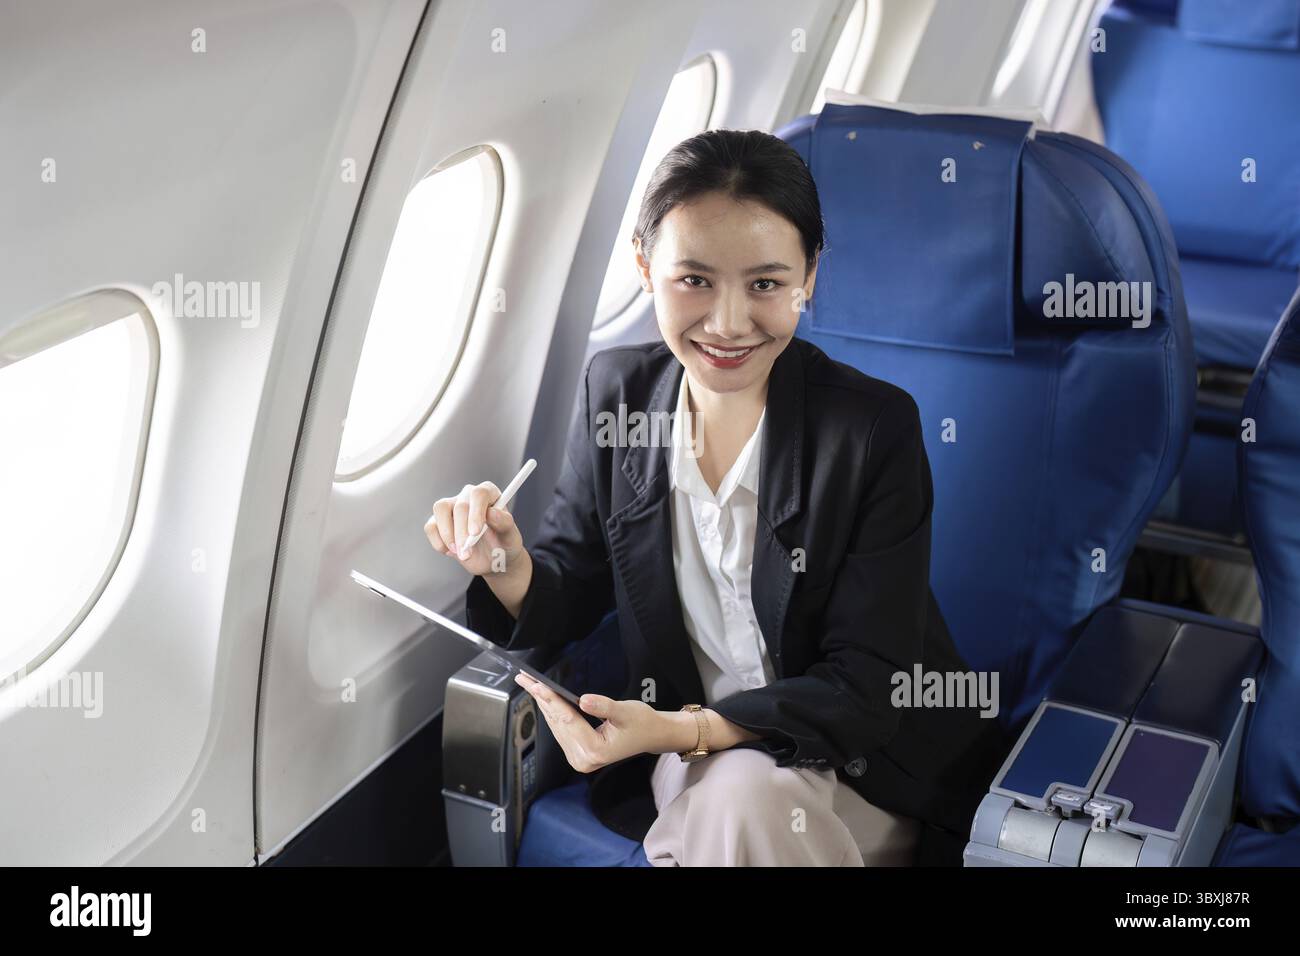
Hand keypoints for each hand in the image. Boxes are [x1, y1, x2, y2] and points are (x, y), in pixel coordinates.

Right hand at [426, 481, 527, 575]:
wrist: (493, 559)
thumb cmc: (504, 543)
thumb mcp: (511, 536)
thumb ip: (504, 523)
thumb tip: (492, 513)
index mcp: (489, 493)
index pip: (479, 494)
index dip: (476, 512)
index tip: (475, 532)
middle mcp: (468, 496)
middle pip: (460, 506)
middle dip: (462, 532)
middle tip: (467, 552)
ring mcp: (452, 506)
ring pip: (440, 509)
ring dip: (447, 534)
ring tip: (461, 553)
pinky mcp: (438, 521)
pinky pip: (431, 526)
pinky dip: (438, 542)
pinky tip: (452, 552)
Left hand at [514, 673, 682, 772]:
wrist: (652, 735)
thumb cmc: (642, 723)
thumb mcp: (626, 711)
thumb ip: (604, 706)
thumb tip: (583, 700)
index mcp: (594, 750)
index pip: (567, 719)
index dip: (551, 699)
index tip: (536, 684)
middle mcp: (583, 759)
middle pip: (557, 723)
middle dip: (541, 699)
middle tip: (525, 678)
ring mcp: (579, 758)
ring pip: (556, 726)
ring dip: (544, 704)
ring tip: (530, 685)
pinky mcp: (579, 754)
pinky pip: (561, 730)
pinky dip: (553, 712)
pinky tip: (544, 699)